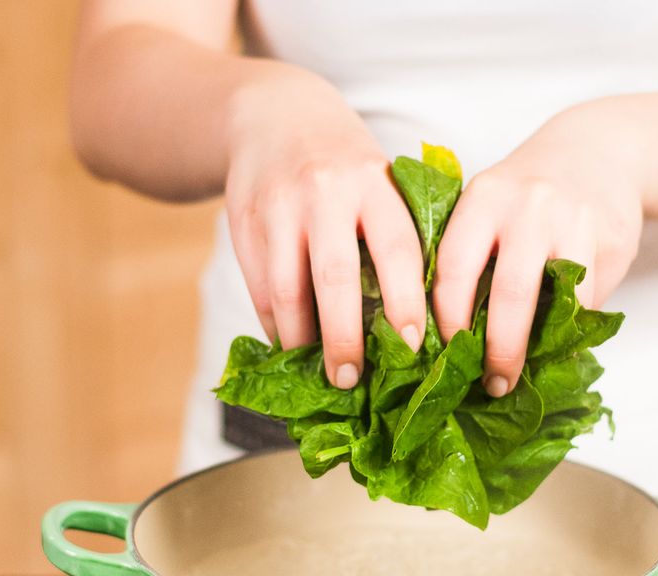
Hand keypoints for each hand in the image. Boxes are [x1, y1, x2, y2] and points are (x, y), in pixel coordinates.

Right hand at [224, 71, 424, 388]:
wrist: (274, 114)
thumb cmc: (345, 166)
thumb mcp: (379, 182)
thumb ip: (396, 236)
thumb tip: (415, 328)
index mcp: (373, 183)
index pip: (397, 250)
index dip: (406, 303)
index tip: (413, 348)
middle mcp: (325, 192)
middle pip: (336, 278)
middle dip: (345, 337)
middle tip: (352, 379)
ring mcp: (279, 206)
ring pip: (287, 289)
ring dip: (302, 340)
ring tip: (318, 371)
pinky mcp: (242, 220)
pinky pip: (258, 286)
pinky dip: (273, 323)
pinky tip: (290, 345)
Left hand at [432, 130, 642, 395]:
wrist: (599, 150)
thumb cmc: (528, 194)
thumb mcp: (489, 205)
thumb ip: (473, 258)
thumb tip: (455, 341)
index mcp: (483, 199)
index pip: (454, 270)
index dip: (448, 321)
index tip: (448, 354)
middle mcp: (528, 206)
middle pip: (509, 295)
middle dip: (500, 350)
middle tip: (494, 384)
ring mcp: (575, 220)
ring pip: (558, 303)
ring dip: (542, 347)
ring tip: (526, 373)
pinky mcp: (612, 238)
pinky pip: (590, 300)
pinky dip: (573, 328)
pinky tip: (559, 342)